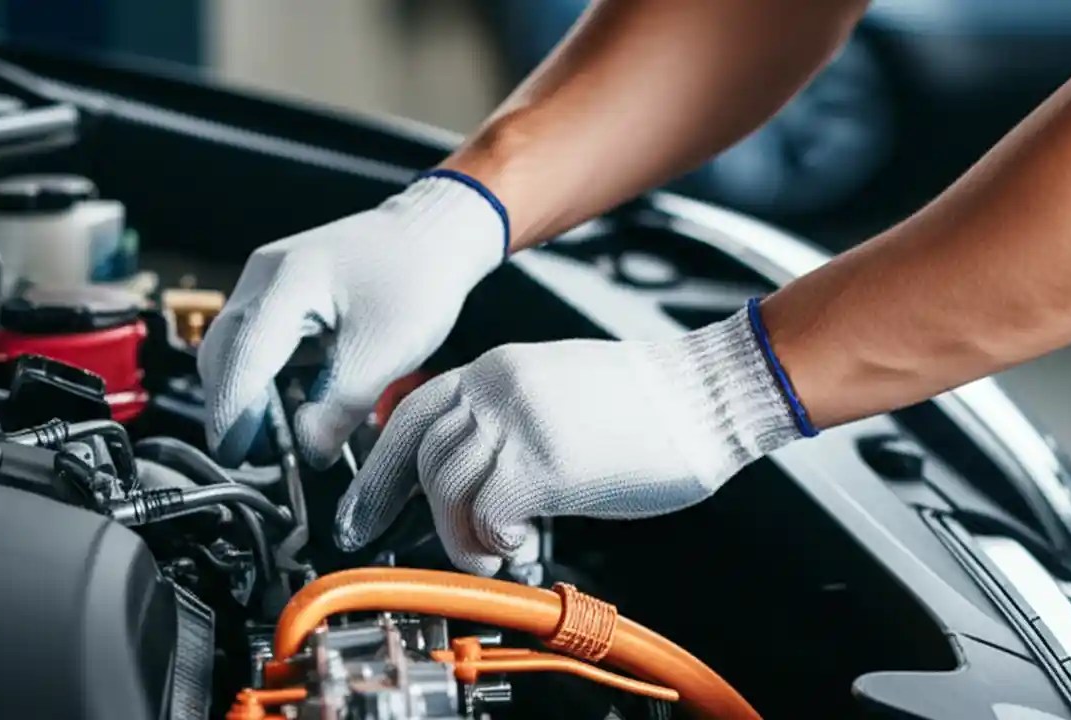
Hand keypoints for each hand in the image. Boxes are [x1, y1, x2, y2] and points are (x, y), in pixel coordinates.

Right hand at [198, 175, 504, 466]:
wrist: (434, 235)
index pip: (242, 358)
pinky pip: (259, 344)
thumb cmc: (416, 281)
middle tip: (263, 459)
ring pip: (237, 352)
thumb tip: (308, 453)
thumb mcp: (386, 352)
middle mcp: (263, 278)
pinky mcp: (280, 296)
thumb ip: (340, 406)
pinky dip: (269, 380)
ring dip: (252, 397)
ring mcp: (267, 283)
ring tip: (284, 438)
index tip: (240, 457)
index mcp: (287, 282)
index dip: (234, 414)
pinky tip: (297, 405)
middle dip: (236, 411)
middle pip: (225, 356)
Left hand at [334, 308, 801, 574]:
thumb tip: (473, 482)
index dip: (378, 468)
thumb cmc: (646, 402)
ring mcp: (519, 420)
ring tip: (491, 552)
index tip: (363, 508)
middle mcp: (497, 386)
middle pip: (418, 456)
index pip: (410, 415)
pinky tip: (522, 542)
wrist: (708, 392)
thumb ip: (507, 422)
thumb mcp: (556, 391)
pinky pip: (486, 513)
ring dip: (460, 536)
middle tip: (422, 546)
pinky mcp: (546, 460)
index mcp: (497, 369)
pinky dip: (493, 541)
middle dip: (406, 511)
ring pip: (445, 489)